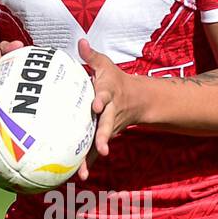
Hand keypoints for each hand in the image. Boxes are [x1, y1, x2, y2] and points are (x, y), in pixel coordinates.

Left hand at [76, 39, 137, 179]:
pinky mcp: (104, 136)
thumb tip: (80, 42)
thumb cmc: (115, 80)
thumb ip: (91, 56)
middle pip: (107, 125)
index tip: (96, 105)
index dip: (100, 100)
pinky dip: (88, 164)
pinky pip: (95, 151)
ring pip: (101, 142)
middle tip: (101, 149)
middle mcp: (110, 112)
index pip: (104, 96)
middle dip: (103, 137)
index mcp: (108, 93)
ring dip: (93, 157)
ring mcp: (108, 126)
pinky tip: (79, 177)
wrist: (137, 100)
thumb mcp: (105, 65)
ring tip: (84, 172)